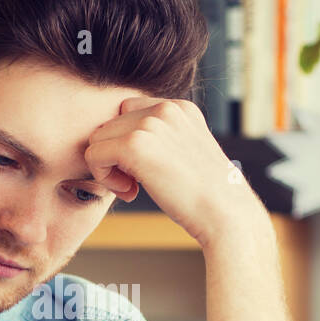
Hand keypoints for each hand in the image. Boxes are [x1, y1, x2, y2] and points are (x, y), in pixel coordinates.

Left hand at [84, 97, 267, 246]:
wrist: (225, 213)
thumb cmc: (206, 195)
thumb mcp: (186, 153)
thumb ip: (160, 140)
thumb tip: (117, 143)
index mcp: (180, 107)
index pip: (128, 112)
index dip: (127, 143)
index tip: (144, 171)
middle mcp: (165, 108)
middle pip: (110, 124)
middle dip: (115, 156)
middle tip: (135, 184)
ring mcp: (150, 123)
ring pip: (98, 139)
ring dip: (108, 167)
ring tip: (133, 188)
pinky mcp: (135, 144)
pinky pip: (94, 155)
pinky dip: (104, 177)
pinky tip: (130, 191)